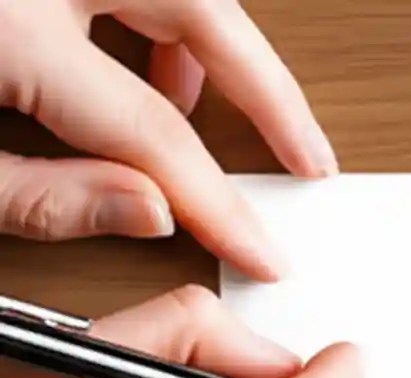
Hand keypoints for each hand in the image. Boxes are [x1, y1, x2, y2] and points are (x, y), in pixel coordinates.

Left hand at [0, 0, 337, 279]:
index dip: (217, 202)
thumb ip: (34, 197)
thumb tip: (148, 214)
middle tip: (310, 160)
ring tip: (212, 122)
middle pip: (207, 17)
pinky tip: (147, 70)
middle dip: (272, 95)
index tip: (260, 251)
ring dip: (218, 55)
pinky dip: (164, 21)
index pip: (152, 129)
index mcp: (9, 26)